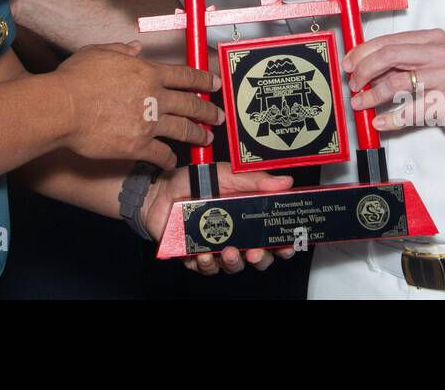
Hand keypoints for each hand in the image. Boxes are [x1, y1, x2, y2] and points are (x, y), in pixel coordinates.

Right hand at [55, 42, 222, 168]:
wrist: (63, 108)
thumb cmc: (76, 78)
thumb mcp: (99, 53)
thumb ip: (121, 50)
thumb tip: (135, 48)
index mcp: (148, 72)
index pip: (185, 76)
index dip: (204, 80)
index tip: (215, 84)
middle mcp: (154, 96)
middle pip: (191, 104)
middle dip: (208, 111)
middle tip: (219, 116)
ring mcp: (149, 122)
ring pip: (183, 130)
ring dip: (198, 134)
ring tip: (206, 139)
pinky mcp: (138, 146)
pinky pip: (161, 154)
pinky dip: (169, 159)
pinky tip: (172, 161)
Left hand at [143, 164, 298, 274]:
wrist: (157, 190)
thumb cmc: (190, 182)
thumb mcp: (225, 175)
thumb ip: (254, 181)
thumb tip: (285, 181)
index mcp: (245, 216)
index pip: (271, 235)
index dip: (283, 243)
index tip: (287, 244)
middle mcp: (233, 234)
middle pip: (257, 257)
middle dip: (260, 258)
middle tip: (256, 252)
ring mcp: (215, 247)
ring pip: (233, 266)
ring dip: (233, 263)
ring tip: (228, 251)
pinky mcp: (194, 256)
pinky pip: (205, 268)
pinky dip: (206, 264)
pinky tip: (204, 255)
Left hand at [344, 28, 444, 142]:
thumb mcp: (435, 61)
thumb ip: (405, 61)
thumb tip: (367, 66)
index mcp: (432, 40)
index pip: (388, 41)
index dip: (363, 52)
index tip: (349, 64)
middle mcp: (438, 54)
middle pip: (388, 56)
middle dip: (363, 71)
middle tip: (354, 84)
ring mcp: (444, 78)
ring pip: (394, 84)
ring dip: (372, 97)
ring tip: (361, 104)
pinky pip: (409, 111)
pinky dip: (390, 119)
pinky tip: (380, 122)